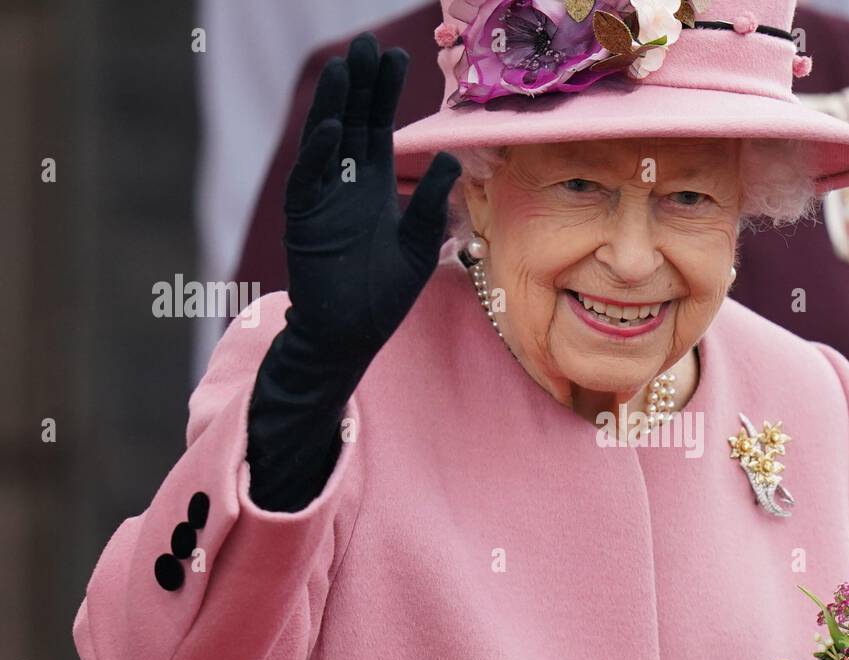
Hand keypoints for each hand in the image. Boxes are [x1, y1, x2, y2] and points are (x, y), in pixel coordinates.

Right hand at [282, 32, 461, 360]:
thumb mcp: (419, 246)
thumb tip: (450, 157)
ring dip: (335, 105)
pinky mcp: (304, 221)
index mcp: (375, 186)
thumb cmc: (383, 294)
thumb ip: (431, 204)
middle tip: (366, 43)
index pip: (379, 127)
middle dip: (360, 85)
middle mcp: (346, 185)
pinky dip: (320, 154)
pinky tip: (333, 128)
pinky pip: (309, 180)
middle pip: (353, 122)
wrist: (350, 334)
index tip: (396, 57)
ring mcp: (322, 199)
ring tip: (344, 68)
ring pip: (326, 142)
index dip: (385, 93)